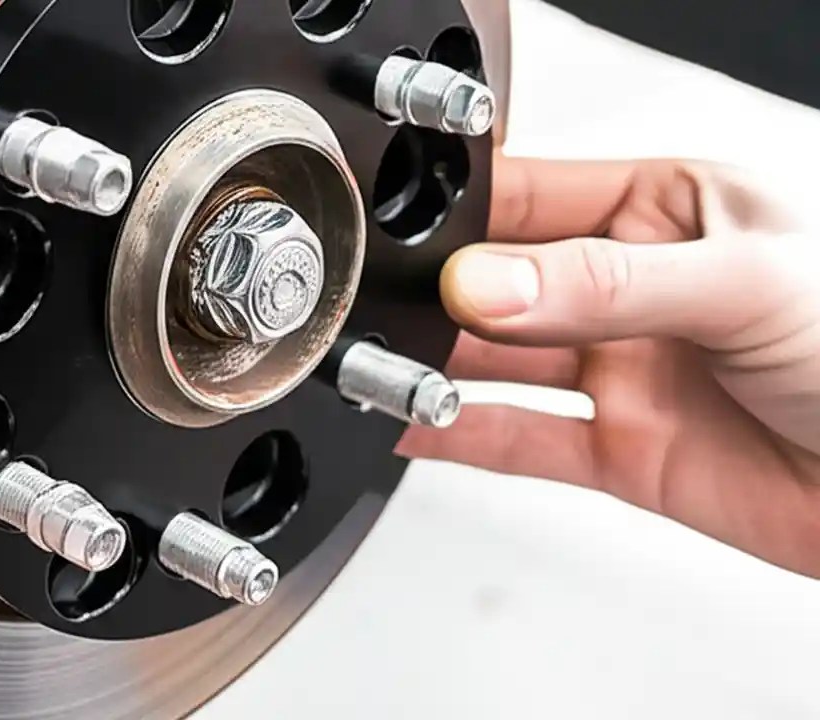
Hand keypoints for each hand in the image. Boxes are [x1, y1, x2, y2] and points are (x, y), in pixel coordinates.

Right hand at [398, 155, 819, 577]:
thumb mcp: (743, 284)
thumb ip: (605, 283)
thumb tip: (484, 284)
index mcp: (665, 211)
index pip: (534, 198)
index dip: (462, 213)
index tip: (403, 235)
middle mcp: (631, 288)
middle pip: (500, 284)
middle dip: (439, 295)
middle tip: (387, 310)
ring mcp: (623, 370)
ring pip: (499, 363)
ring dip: (438, 366)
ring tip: (388, 367)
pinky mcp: (621, 450)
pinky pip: (522, 440)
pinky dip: (461, 438)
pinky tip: (415, 426)